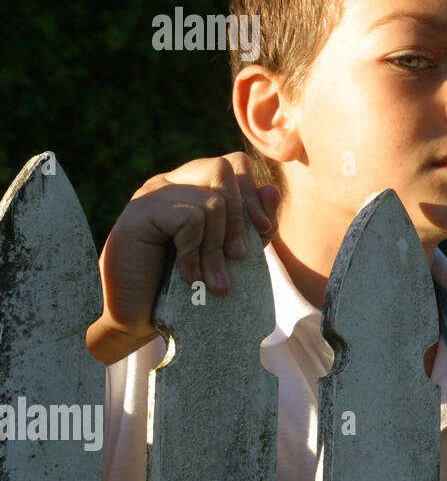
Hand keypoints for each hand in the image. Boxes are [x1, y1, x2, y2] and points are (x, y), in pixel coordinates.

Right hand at [86, 152, 280, 364]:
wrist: (140, 317)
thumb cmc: (187, 284)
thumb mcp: (232, 253)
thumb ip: (255, 224)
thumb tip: (272, 190)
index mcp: (193, 184)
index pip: (235, 163)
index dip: (254, 194)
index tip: (263, 230)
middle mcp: (171, 181)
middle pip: (224, 169)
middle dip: (241, 218)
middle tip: (238, 257)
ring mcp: (152, 192)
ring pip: (212, 200)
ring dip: (217, 246)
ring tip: (210, 278)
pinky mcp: (140, 211)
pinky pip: (191, 218)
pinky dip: (195, 251)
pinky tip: (187, 274)